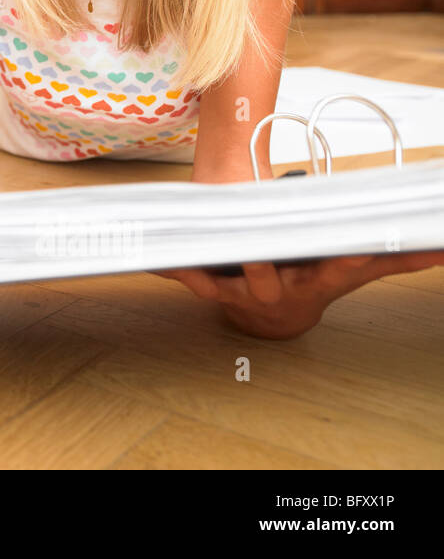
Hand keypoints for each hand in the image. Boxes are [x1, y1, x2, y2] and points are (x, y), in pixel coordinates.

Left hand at [155, 251, 443, 338]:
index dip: (346, 261)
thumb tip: (442, 247)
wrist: (272, 319)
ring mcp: (245, 293)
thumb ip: (395, 258)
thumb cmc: (313, 281)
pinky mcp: (215, 289)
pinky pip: (191, 278)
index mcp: (315, 281)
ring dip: (211, 272)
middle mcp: (280, 290)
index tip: (357, 250)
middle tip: (260, 257)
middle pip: (273, 279)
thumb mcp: (352, 270)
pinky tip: (151, 260)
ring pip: (226, 283)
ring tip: (196, 260)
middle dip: (266, 269)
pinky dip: (172, 269)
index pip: (335, 269)